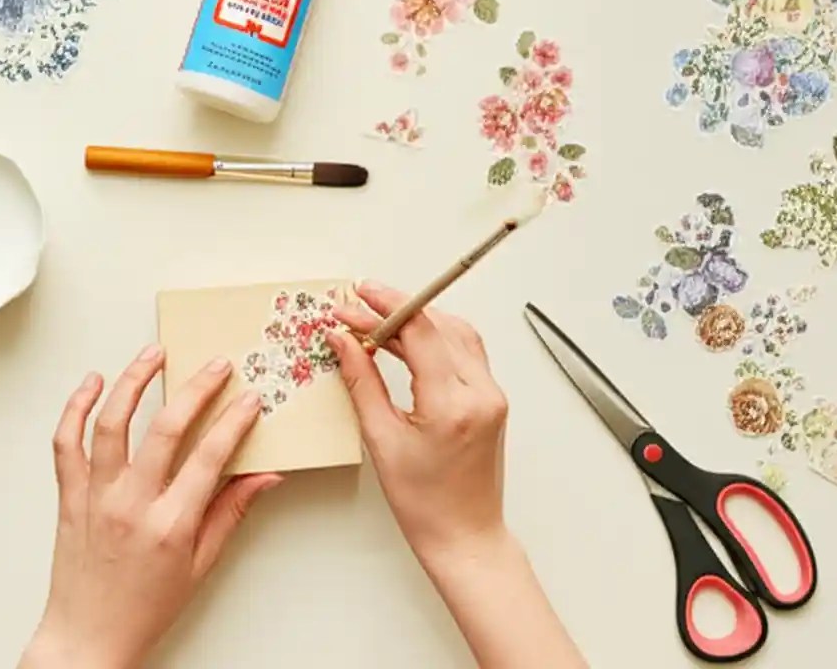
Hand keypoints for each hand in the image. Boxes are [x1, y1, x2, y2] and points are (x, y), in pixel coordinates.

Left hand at [19, 346, 282, 668]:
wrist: (87, 638)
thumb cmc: (143, 609)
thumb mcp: (200, 566)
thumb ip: (230, 514)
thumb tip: (264, 477)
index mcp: (170, 525)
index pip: (210, 457)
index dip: (234, 421)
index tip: (249, 399)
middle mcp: (131, 505)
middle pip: (166, 429)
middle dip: (197, 388)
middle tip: (216, 365)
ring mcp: (96, 497)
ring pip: (110, 424)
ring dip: (133, 381)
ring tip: (153, 354)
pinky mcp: (69, 497)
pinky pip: (67, 443)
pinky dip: (76, 408)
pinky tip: (93, 384)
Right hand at [328, 282, 585, 667]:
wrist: (464, 535)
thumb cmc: (426, 503)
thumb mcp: (382, 440)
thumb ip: (362, 382)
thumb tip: (344, 341)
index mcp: (453, 405)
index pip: (420, 332)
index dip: (382, 308)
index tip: (353, 300)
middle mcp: (481, 393)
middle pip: (438, 325)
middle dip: (395, 309)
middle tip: (357, 305)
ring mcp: (492, 395)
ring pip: (456, 333)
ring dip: (417, 319)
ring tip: (377, 319)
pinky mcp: (492, 399)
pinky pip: (465, 351)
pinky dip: (436, 337)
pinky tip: (408, 340)